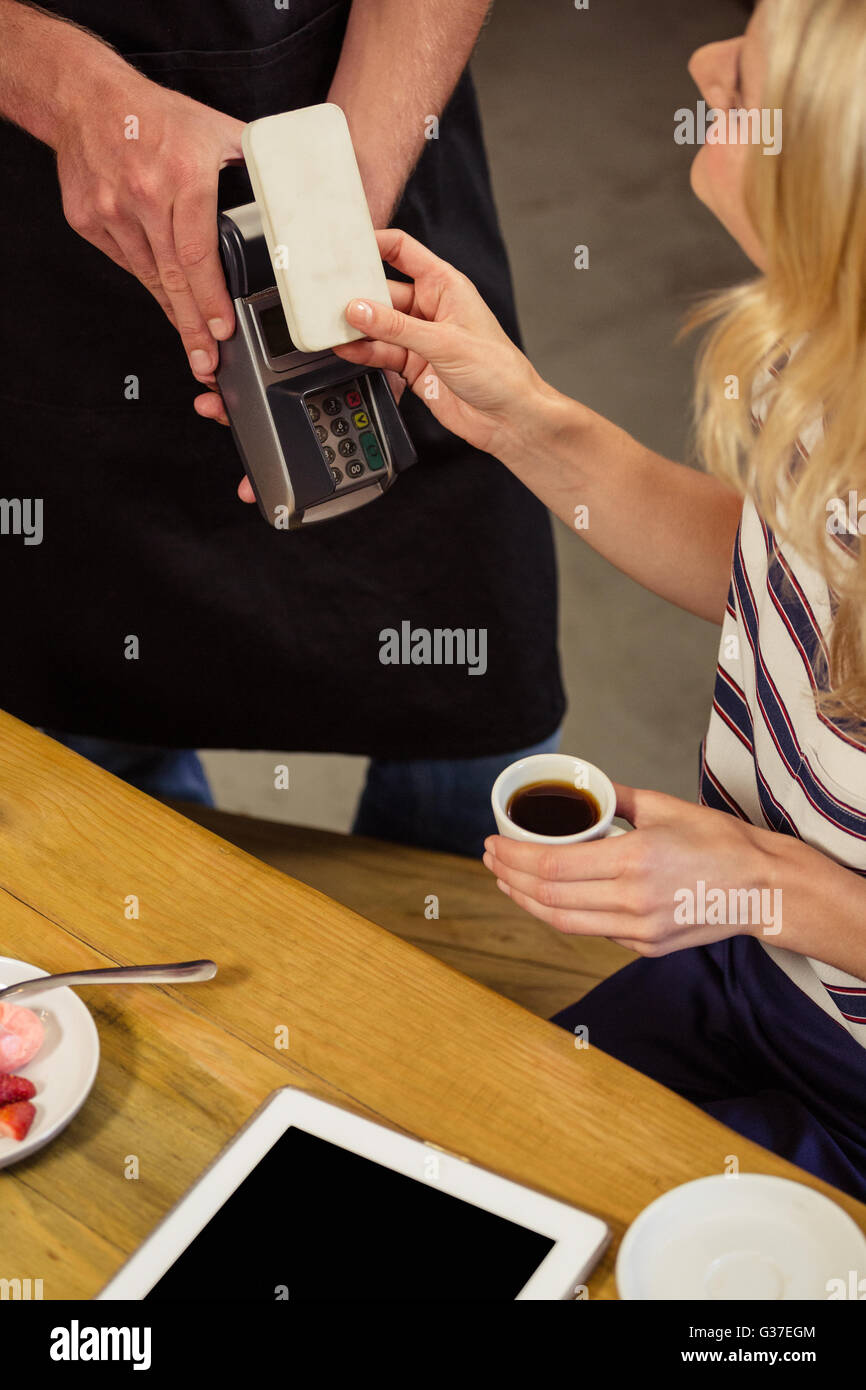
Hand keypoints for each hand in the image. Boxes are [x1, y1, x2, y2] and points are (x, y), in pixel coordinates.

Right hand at [55, 66, 244, 382]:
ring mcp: (113, 211)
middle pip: (174, 277)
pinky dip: (151, 284)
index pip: (199, 253)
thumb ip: (253, 165)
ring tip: (194, 347)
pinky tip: (169, 303)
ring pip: (150, 277)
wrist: (86, 98)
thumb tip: (297, 194)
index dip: (211, 299)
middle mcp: (146, 196)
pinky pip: (128, 264)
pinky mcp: (90, 221)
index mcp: (183, 176)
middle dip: (192, 328)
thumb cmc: (155, 115)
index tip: (222, 330)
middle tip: (208, 364)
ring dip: (174, 314)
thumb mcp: (216, 129)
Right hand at [334, 228, 552, 461]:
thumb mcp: (445, 342)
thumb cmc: (498, 372)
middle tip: (327, 294)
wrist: (508, 418)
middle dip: (357, 293)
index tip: (347, 246)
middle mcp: (430, 308)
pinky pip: (381, 352)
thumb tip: (360, 310)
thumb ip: (398, 327)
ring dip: (357, 326)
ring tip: (331, 324)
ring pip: (379, 325)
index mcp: (445, 286)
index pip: (404, 252)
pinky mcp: (413, 366)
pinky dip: (363, 351)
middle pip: (383, 290)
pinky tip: (346, 348)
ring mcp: (420, 338)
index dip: (375, 244)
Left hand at [483, 786, 781, 955]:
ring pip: (563, 922)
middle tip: (490, 859)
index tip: (492, 843)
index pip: (552, 865)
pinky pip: (591, 931)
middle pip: (548, 896)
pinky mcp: (645, 946)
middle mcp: (632, 900)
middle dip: (509, 877)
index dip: (513, 857)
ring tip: (507, 883)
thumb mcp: (664, 806)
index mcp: (634, 860)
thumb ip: (616, 799)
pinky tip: (548, 899)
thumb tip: (581, 789)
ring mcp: (638, 929)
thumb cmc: (719, 842)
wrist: (763, 888)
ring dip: (527, 902)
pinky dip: (562, 915)